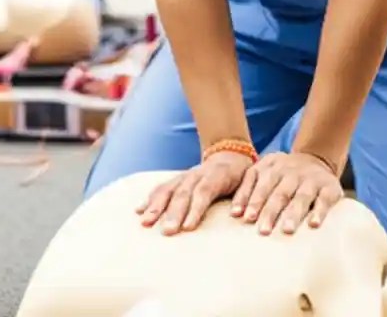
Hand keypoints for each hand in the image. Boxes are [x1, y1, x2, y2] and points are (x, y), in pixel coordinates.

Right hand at [137, 151, 252, 234]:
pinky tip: (139, 211)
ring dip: (156, 206)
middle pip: (183, 193)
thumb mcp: (247, 183)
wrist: (230, 156)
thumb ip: (244, 197)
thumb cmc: (240, 177)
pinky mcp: (177, 180)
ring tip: (146, 222)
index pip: (205, 191)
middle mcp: (198, 174)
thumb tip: (240, 215)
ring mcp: (185, 176)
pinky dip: (150, 199)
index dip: (196, 208)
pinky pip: (161, 187)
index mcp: (218, 175)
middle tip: (167, 232)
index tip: (188, 227)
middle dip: (173, 213)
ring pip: (169, 189)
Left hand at [232, 151, 343, 234]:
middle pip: (280, 193)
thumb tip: (235, 214)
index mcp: (272, 168)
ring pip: (301, 197)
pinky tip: (314, 225)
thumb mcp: (263, 172)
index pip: (261, 185)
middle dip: (271, 212)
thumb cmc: (282, 174)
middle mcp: (292, 172)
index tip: (247, 218)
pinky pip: (325, 199)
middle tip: (263, 231)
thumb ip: (247, 189)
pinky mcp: (330, 187)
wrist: (315, 158)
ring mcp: (311, 179)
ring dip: (293, 214)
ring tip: (286, 230)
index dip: (254, 201)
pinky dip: (320, 212)